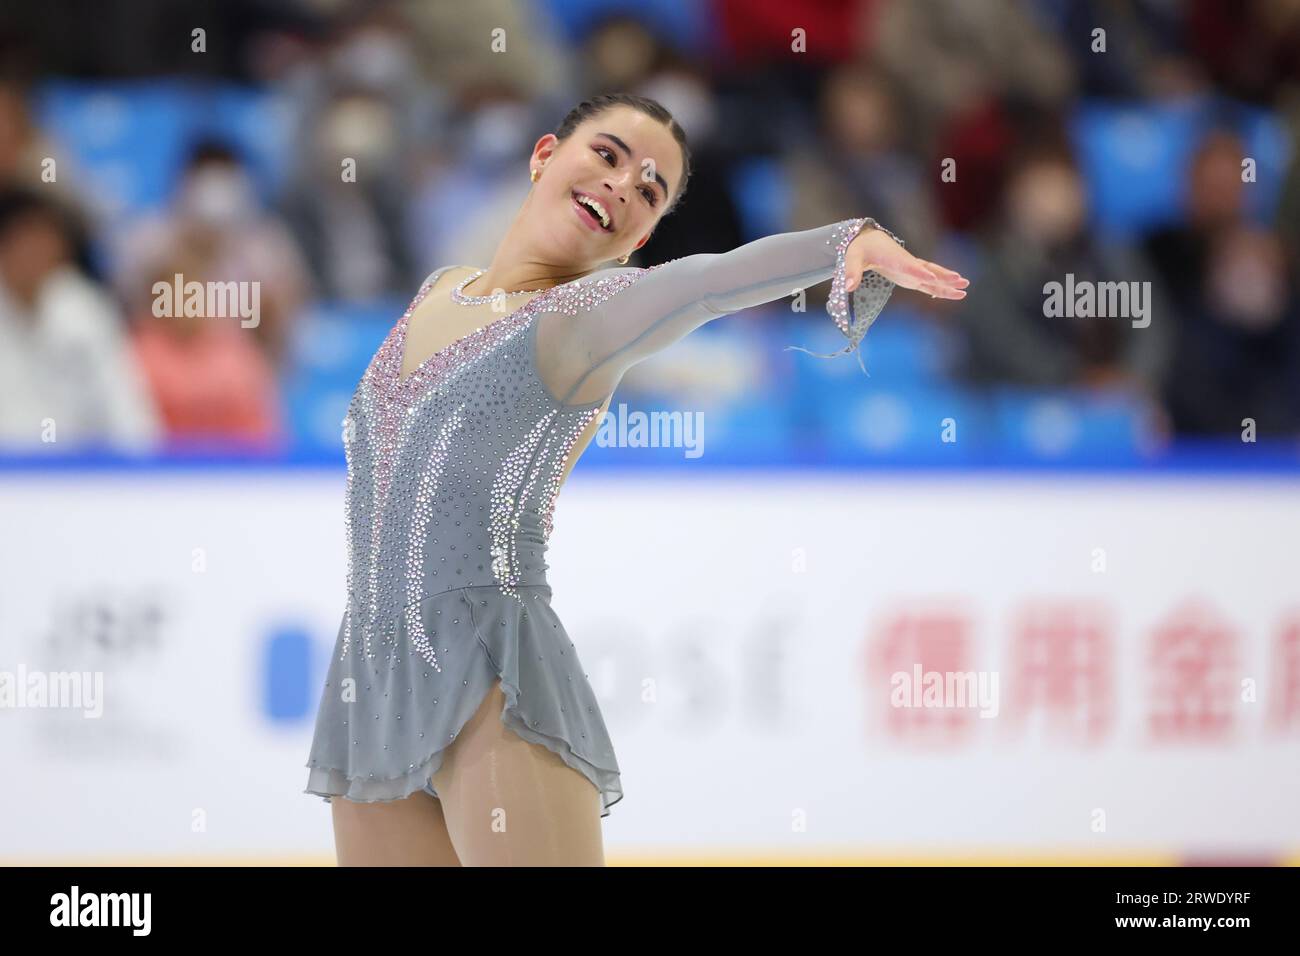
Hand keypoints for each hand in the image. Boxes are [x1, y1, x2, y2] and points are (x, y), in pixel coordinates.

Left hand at [845, 226, 968, 299]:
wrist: (867, 240)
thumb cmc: (859, 249)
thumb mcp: (851, 258)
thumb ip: (851, 272)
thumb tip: (848, 287)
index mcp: (894, 258)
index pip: (908, 266)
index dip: (919, 272)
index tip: (930, 278)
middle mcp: (907, 264)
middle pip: (928, 270)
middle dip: (944, 276)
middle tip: (961, 281)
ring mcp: (911, 270)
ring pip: (933, 276)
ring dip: (948, 282)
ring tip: (966, 288)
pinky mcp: (910, 275)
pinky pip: (928, 283)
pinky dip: (940, 288)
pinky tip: (953, 294)